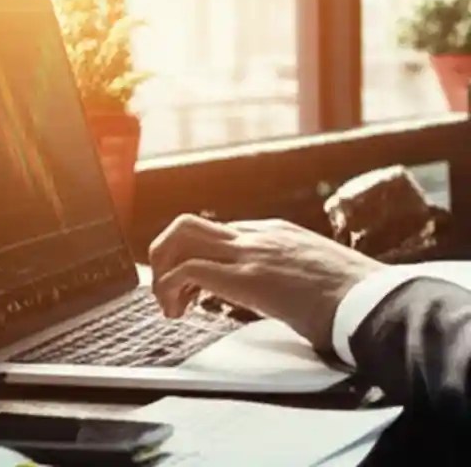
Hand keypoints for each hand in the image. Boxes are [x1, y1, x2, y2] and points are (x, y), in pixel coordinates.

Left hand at [148, 215, 384, 350]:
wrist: (377, 303)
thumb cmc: (357, 299)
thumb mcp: (318, 274)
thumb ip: (294, 274)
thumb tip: (284, 297)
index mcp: (275, 232)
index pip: (217, 233)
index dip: (195, 259)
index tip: (193, 290)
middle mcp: (258, 235)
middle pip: (187, 225)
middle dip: (164, 253)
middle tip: (166, 288)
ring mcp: (251, 253)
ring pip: (180, 237)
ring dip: (161, 269)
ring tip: (167, 303)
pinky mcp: (248, 279)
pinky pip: (188, 271)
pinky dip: (170, 290)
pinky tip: (178, 314)